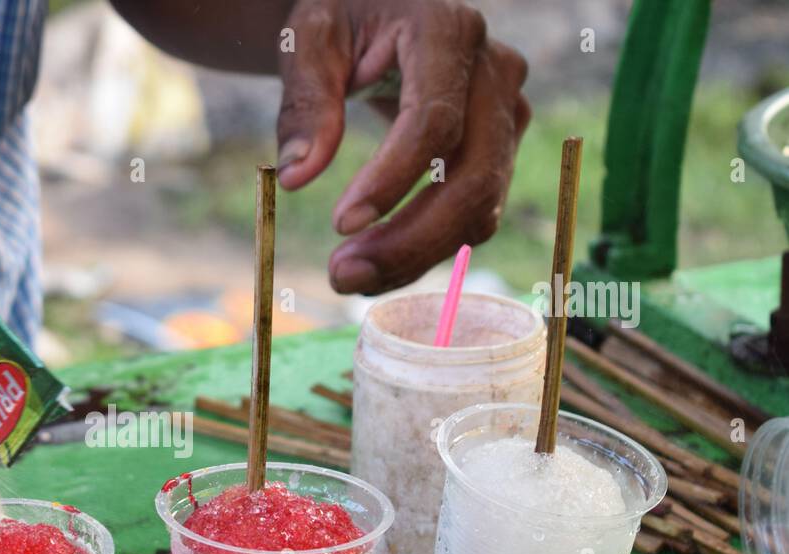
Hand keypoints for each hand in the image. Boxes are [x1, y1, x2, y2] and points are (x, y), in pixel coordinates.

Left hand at [275, 0, 529, 293]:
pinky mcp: (501, 147)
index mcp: (448, 31)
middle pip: (471, 177)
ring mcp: (507, 112)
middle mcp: (494, 72)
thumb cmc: (343, 16)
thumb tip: (294, 177)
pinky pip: (474, 213)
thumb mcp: (309, 40)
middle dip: (408, 239)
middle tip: (341, 276)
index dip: (391, 180)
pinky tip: (378, 266)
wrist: (382, 8)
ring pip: (481, 206)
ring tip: (350, 277)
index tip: (340, 225)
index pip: (434, 121)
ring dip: (416, 255)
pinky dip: (427, 248)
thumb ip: (303, 103)